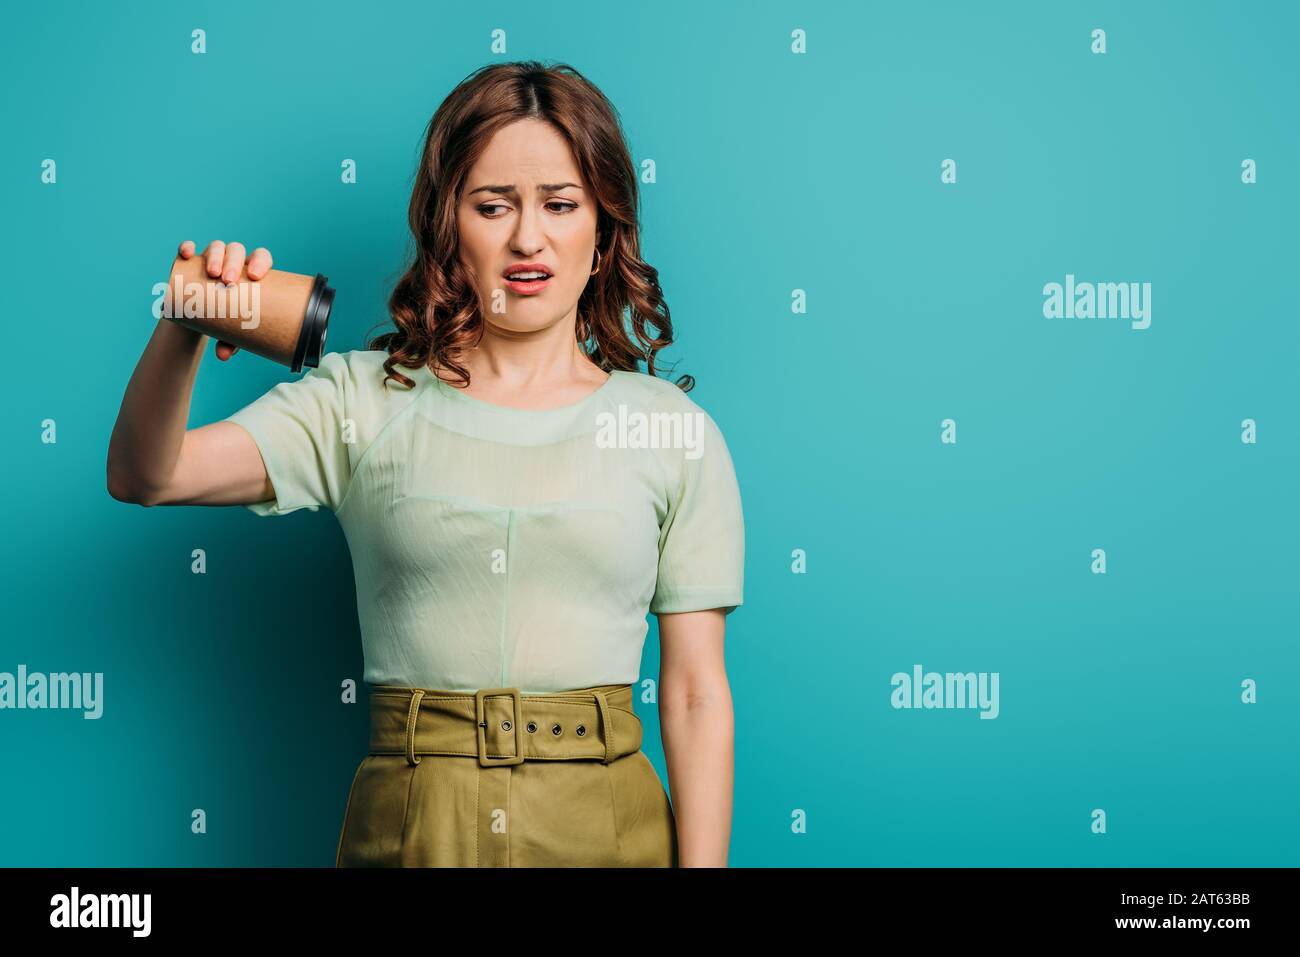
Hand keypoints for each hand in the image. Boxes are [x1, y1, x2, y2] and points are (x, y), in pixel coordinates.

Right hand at [177, 239, 273, 360]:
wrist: (200, 317)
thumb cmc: (225, 322)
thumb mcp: (230, 332)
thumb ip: (230, 342)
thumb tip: (223, 356)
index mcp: (250, 272)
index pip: (261, 257)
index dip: (260, 262)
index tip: (256, 276)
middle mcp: (233, 261)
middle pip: (237, 251)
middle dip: (233, 262)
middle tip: (228, 281)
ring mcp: (212, 257)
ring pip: (217, 247)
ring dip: (215, 256)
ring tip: (212, 273)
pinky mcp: (191, 260)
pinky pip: (188, 248)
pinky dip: (187, 247)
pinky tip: (187, 254)